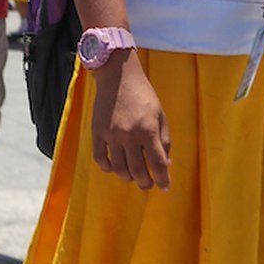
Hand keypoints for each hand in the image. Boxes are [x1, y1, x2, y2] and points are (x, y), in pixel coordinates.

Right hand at [90, 52, 170, 189]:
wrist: (118, 76)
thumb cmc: (144, 96)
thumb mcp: (160, 116)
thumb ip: (164, 142)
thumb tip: (165, 166)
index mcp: (148, 130)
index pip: (158, 164)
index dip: (163, 180)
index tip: (165, 186)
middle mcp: (129, 134)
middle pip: (138, 171)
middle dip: (146, 183)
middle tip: (149, 184)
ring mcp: (111, 134)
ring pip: (119, 168)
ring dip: (128, 177)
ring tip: (133, 176)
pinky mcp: (97, 131)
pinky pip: (100, 158)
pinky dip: (107, 168)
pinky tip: (114, 167)